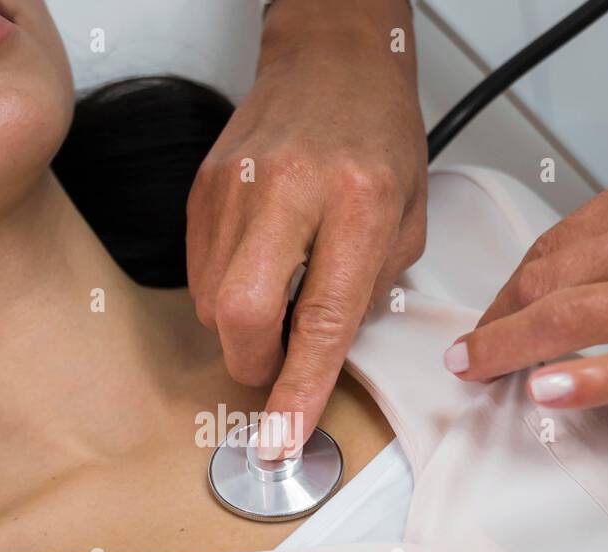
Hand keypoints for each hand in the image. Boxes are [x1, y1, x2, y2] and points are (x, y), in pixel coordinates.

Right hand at [187, 0, 426, 457]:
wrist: (331, 59)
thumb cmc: (378, 135)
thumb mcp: (408, 217)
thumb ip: (369, 292)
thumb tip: (321, 358)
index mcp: (357, 201)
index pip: (322, 319)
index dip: (300, 389)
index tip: (282, 437)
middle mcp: (288, 191)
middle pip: (241, 315)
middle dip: (254, 363)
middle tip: (277, 364)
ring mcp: (235, 187)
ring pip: (212, 302)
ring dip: (242, 327)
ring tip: (279, 295)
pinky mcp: (202, 188)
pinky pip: (199, 271)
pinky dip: (226, 291)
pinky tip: (260, 264)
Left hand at [443, 152, 607, 420]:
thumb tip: (561, 288)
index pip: (560, 241)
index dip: (511, 288)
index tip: (488, 319)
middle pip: (555, 276)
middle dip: (498, 321)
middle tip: (468, 355)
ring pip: (581, 315)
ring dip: (514, 348)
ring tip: (481, 374)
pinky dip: (589, 378)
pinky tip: (549, 391)